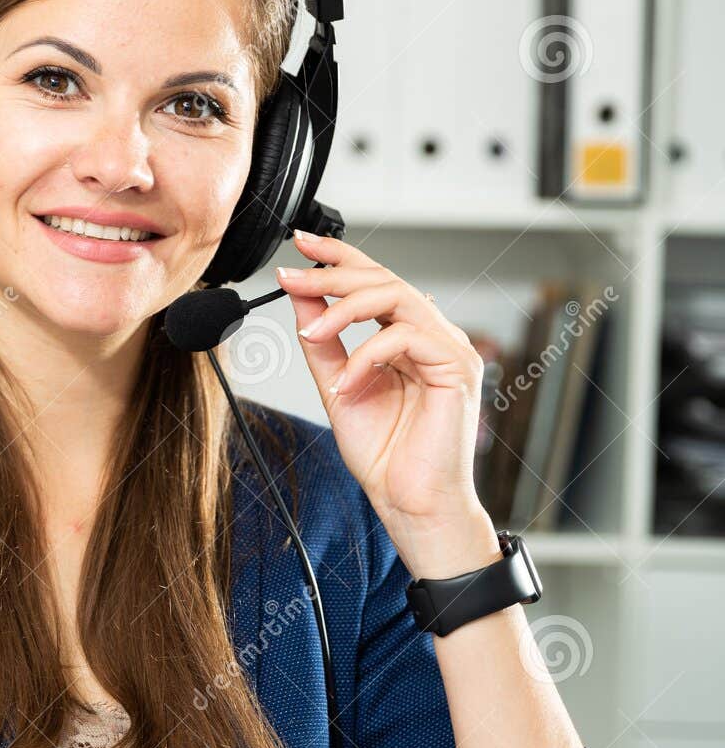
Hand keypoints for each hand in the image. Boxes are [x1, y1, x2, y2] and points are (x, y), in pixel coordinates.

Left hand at [274, 231, 485, 534]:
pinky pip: (405, 336)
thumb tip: (300, 295)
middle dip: (332, 274)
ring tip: (312, 333)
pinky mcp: (456, 367)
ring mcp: (449, 348)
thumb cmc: (386, 455)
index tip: (300, 245)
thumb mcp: (337, 386)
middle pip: (384, 279)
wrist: (410, 502)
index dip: (339, 257)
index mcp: (408, 337)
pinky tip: (345, 383)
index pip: (375, 281)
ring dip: (343, 309)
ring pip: (396, 296)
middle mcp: (433, 336)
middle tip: (291, 276)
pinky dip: (366, 356)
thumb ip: (323, 341)